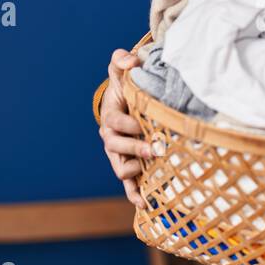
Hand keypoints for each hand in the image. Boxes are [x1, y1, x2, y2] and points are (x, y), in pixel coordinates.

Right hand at [100, 49, 149, 208]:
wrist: (131, 105)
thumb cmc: (128, 88)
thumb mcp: (122, 71)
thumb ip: (122, 61)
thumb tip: (129, 60)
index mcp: (110, 117)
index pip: (114, 122)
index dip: (126, 124)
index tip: (141, 123)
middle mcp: (112, 139)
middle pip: (116, 147)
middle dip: (134, 148)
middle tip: (154, 149)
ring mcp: (120, 156)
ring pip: (120, 168)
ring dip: (134, 172)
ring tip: (150, 172)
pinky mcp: (130, 168)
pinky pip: (129, 185)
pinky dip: (134, 195)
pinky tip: (145, 204)